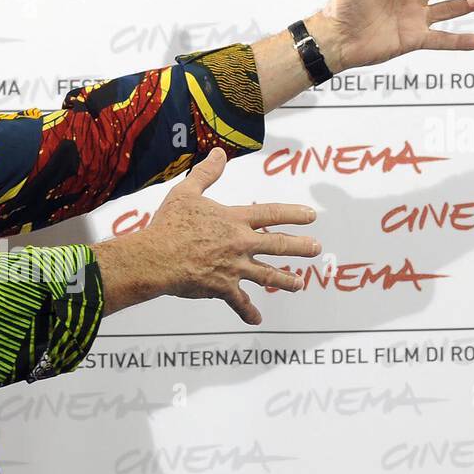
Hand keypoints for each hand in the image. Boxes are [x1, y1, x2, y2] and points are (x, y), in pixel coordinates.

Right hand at [93, 147, 320, 323]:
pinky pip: (238, 301)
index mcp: (234, 220)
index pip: (272, 214)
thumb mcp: (186, 192)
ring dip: (286, 280)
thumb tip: (219, 153)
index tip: (311, 216)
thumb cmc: (169, 224)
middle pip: (278, 245)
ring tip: (299, 285)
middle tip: (316, 249)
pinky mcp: (222, 288)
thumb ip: (206, 173)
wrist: (157, 257)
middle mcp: (240, 243)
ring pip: (267, 275)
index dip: (294, 214)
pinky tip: (256, 319)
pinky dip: (247, 311)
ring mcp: (234, 267)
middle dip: (300, 247)